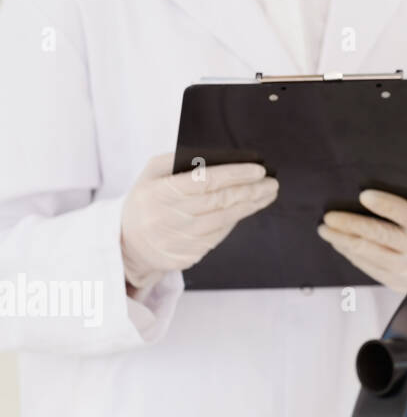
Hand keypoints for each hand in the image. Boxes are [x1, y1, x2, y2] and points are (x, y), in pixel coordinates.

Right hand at [121, 152, 279, 293]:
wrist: (124, 243)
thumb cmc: (146, 199)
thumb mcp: (152, 173)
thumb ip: (181, 160)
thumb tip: (220, 159)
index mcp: (160, 193)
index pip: (205, 181)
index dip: (235, 175)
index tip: (259, 169)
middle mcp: (169, 218)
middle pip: (220, 202)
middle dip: (251, 191)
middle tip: (272, 182)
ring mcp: (178, 240)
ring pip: (224, 221)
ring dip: (250, 206)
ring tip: (267, 194)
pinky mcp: (186, 256)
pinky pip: (218, 236)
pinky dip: (234, 221)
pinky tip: (246, 209)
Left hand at [317, 190, 406, 292]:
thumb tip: (385, 183)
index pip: (404, 213)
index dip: (384, 204)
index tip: (364, 195)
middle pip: (377, 235)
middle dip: (349, 224)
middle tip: (330, 217)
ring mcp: (405, 269)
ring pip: (367, 253)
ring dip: (343, 240)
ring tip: (327, 230)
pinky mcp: (396, 282)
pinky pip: (368, 267)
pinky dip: (352, 254)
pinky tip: (342, 245)